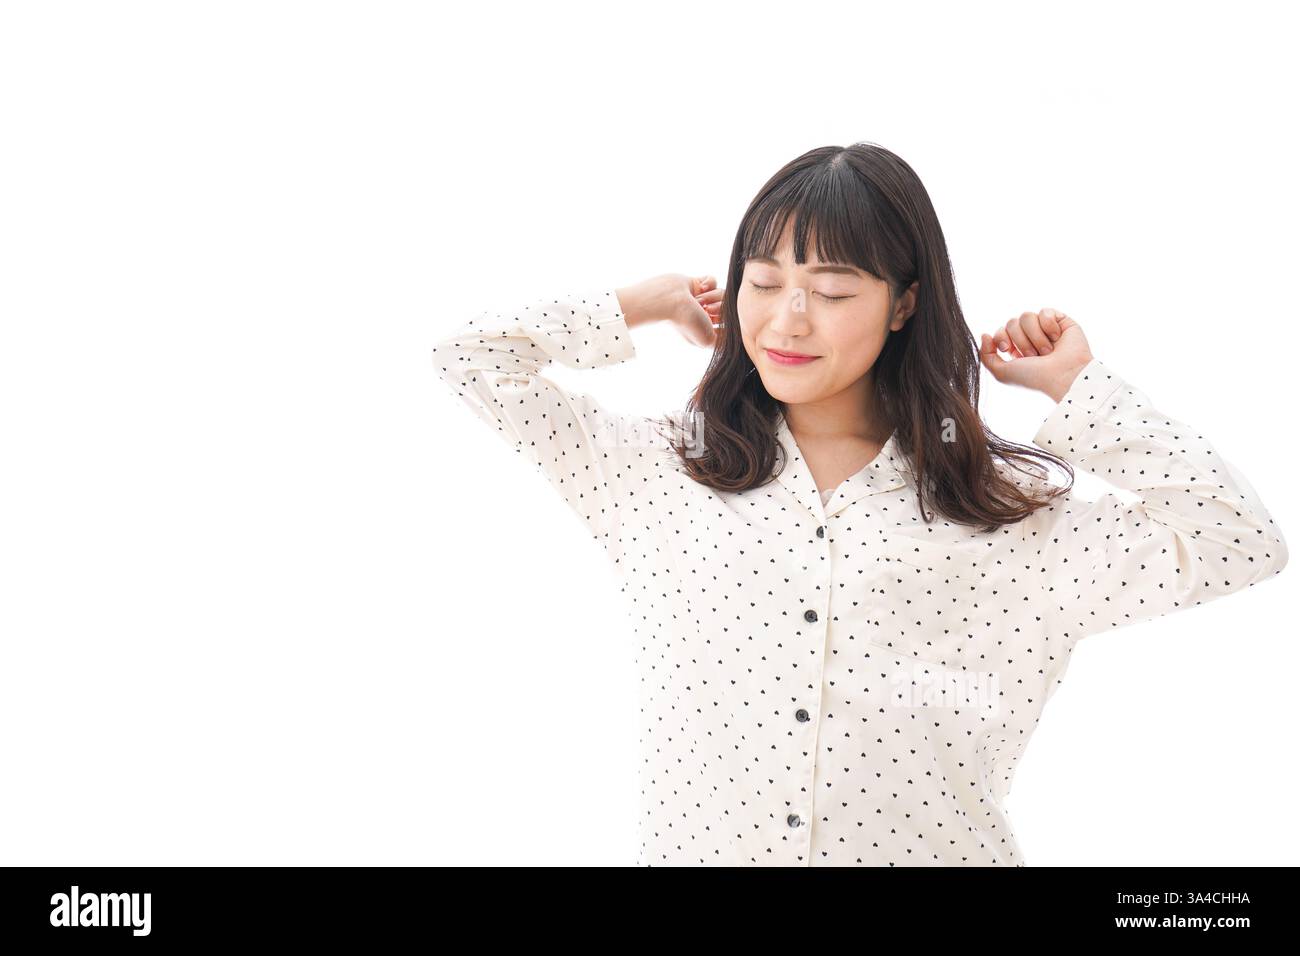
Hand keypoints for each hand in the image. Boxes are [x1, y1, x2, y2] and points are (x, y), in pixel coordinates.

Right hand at [615, 273, 720, 346]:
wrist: (669, 301)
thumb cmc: (686, 322)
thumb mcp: (709, 340)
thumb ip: (724, 341)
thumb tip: (735, 334)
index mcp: (705, 330)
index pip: (727, 324)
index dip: (725, 320)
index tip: (713, 320)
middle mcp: (703, 315)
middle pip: (727, 307)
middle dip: (719, 307)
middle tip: (707, 310)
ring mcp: (701, 299)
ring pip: (722, 292)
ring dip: (712, 295)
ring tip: (699, 300)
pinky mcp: (697, 283)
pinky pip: (713, 280)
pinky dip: (708, 283)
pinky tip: (700, 288)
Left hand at [979, 308, 1093, 402]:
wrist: (1064, 375)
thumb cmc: (1034, 377)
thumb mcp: (1002, 372)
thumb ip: (986, 356)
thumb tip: (984, 334)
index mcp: (1016, 348)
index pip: (1000, 331)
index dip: (1001, 337)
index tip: (1007, 348)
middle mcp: (1030, 337)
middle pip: (1011, 322)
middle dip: (1020, 340)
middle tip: (1034, 355)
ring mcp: (1045, 328)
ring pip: (1026, 316)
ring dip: (1035, 336)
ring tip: (1047, 351)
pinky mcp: (1061, 321)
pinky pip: (1045, 311)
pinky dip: (1049, 325)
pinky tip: (1057, 338)